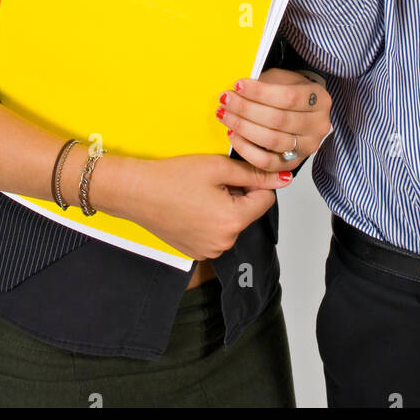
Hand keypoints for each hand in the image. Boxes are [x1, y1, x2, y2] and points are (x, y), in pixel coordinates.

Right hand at [96, 154, 289, 260]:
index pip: (266, 200)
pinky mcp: (196, 252)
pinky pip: (216, 232)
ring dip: (224, 206)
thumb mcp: (218, 167)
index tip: (234, 173)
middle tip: (211, 182)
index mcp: (233, 221)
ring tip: (198, 194)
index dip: (253, 181)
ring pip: (232, 222)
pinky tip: (191, 206)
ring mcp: (209, 251)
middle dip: (237, 194)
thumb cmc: (173, 177)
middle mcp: (224, 242)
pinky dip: (210, 219)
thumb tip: (282, 177)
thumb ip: (254, 172)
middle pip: (248, 212)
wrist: (137, 192)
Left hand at [216, 68, 332, 170]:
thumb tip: (237, 90)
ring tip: (225, 115)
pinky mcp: (293, 164)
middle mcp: (318, 126)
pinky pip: (266, 163)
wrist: (302, 110)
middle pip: (278, 120)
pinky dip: (246, 150)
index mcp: (320, 100)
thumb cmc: (290, 91)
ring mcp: (307, 147)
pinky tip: (233, 135)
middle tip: (225, 100)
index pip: (288, 97)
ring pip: (271, 141)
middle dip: (246, 109)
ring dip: (243, 128)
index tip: (238, 85)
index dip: (260, 92)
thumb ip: (264, 83)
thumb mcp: (282, 78)